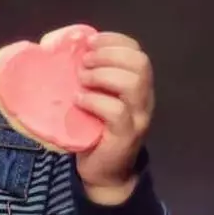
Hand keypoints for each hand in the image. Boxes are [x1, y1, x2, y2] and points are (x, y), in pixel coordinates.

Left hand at [74, 31, 154, 204]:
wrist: (104, 173)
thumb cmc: (95, 130)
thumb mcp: (97, 98)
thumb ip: (92, 76)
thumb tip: (69, 49)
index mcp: (138, 85)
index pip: (137, 52)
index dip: (114, 41)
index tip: (89, 41)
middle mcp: (144, 98)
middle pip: (140, 63)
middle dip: (108, 55)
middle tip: (83, 62)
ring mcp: (138, 117)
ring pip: (132, 84)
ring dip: (102, 75)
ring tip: (81, 80)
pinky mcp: (126, 135)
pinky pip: (116, 111)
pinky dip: (95, 101)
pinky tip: (79, 101)